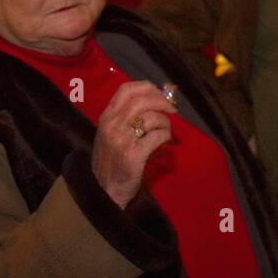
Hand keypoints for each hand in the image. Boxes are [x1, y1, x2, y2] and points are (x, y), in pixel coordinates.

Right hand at [91, 81, 176, 208]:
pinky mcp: (134, 154)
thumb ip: (126, 116)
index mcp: (107, 117)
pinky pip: (159, 136)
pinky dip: (166, 137)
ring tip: (164, 131)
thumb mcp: (111, 133)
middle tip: (172, 109)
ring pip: (153, 117)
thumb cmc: (111, 160)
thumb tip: (156, 98)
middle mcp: (112, 125)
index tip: (160, 93)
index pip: (126, 89)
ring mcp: (122, 139)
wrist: (105, 189)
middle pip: (143, 100)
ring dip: (165, 123)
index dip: (147, 87)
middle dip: (163, 102)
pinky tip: (163, 142)